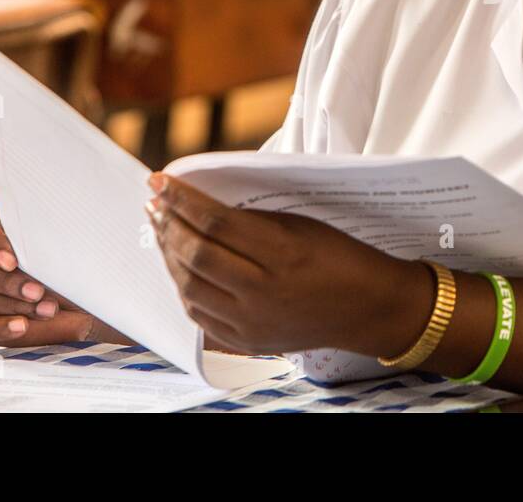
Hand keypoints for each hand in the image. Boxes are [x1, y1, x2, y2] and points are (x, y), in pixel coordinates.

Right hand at [0, 199, 129, 346]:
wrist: (77, 289)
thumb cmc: (65, 253)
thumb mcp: (60, 241)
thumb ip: (46, 244)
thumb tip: (44, 257)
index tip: (12, 260)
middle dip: (3, 280)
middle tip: (37, 291)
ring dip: (9, 304)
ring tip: (47, 310)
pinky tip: (22, 326)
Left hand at [146, 172, 431, 357]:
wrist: (368, 308)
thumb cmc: (340, 256)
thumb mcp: (302, 224)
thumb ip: (253, 219)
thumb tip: (200, 205)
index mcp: (283, 253)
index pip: (215, 222)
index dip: (182, 199)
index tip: (159, 181)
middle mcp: (264, 291)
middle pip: (196, 255)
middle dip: (167, 223)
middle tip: (155, 202)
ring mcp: (253, 321)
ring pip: (189, 287)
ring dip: (169, 255)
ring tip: (161, 229)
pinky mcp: (248, 341)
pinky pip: (199, 315)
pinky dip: (183, 287)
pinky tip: (178, 265)